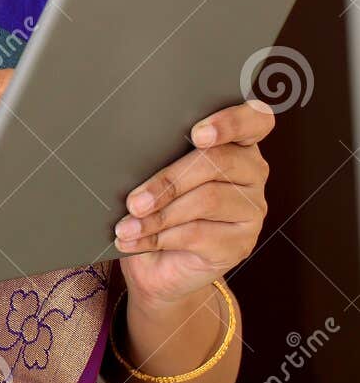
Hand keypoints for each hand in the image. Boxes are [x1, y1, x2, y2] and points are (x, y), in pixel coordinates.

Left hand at [112, 97, 275, 307]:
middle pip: (218, 163)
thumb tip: (132, 147)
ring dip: (159, 215)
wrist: (158, 262)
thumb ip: (161, 153)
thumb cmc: (157, 205)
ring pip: (207, 200)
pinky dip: (159, 237)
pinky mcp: (240, 242)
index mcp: (237, 142)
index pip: (254, 120)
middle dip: (169, 181)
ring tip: (127, 225)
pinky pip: (199, 234)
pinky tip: (135, 241)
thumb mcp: (157, 172)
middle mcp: (252, 172)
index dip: (230, 122)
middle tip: (134, 201)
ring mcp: (252, 209)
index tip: (197, 134)